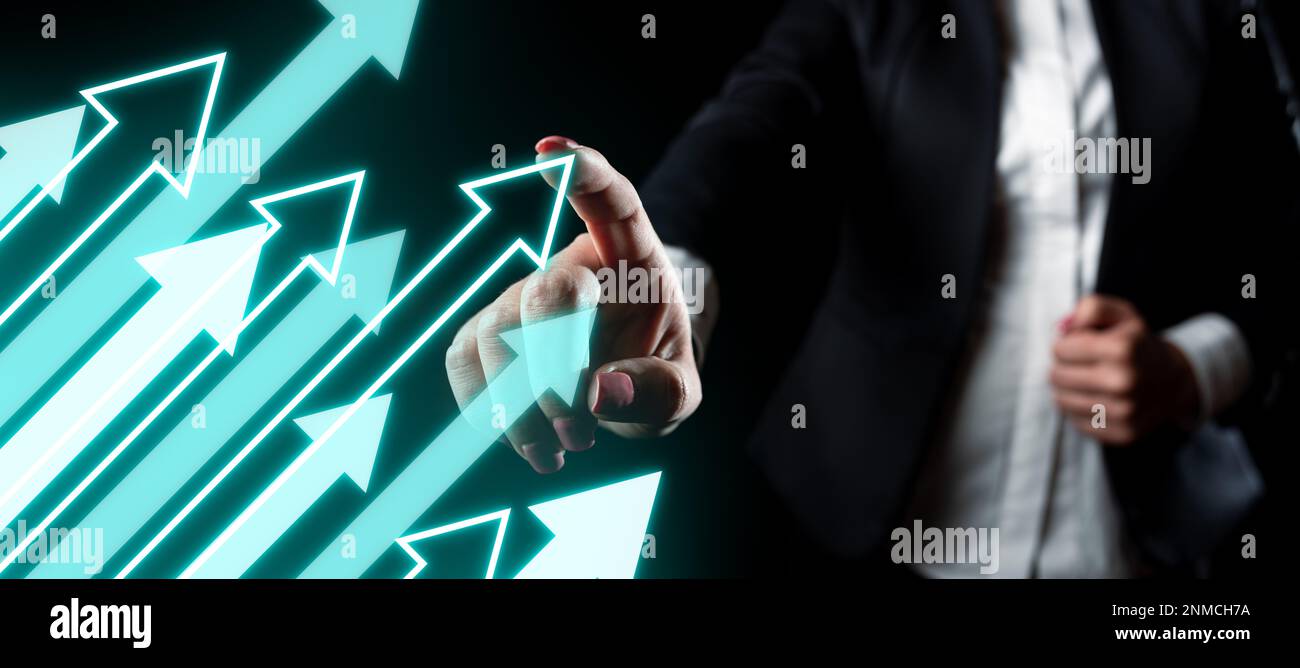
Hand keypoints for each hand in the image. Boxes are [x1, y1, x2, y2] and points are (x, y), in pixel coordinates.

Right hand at [444, 137, 702, 472]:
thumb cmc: (654, 367)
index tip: (553, 154)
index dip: (585, 175)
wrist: (623, 378)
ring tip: (557, 452)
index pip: (612, 202)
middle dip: (557, 370)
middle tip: (580, 433)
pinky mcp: (488, 333)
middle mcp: (572, 267)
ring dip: (518, 403)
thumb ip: (655, 392)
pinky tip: (522, 442)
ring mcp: (523, 296)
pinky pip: (464, 358)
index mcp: (631, 259)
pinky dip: (483, 406)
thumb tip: (599, 395)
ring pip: (497, 332)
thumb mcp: (679, 389)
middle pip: (547, 292)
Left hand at [1050, 295, 1198, 444]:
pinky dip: (1078, 410)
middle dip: (1062, 367)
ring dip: (1066, 389)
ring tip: (1084, 380)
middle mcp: (1124, 382)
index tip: (1078, 345)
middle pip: (1057, 377)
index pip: (1060, 350)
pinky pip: (1076, 422)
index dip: (1064, 345)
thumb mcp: (1120, 314)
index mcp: (1123, 349)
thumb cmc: (1136, 344)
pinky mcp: (1122, 433)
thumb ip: (1091, 308)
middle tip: (1079, 364)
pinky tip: (1095, 398)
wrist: (1171, 380)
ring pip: (1061, 401)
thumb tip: (1062, 328)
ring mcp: (1124, 412)